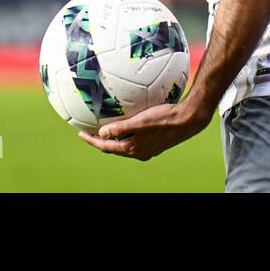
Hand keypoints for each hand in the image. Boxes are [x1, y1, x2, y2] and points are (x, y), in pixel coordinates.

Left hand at [78, 102, 209, 161]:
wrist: (189, 119)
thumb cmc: (165, 118)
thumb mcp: (140, 122)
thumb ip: (120, 128)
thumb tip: (102, 134)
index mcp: (134, 149)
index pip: (107, 147)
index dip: (92, 141)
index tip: (80, 134)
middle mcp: (140, 152)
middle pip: (114, 148)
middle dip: (100, 141)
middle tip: (89, 131)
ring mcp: (149, 148)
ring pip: (125, 144)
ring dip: (113, 137)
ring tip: (104, 128)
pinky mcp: (156, 141)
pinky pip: (135, 138)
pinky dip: (125, 133)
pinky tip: (127, 122)